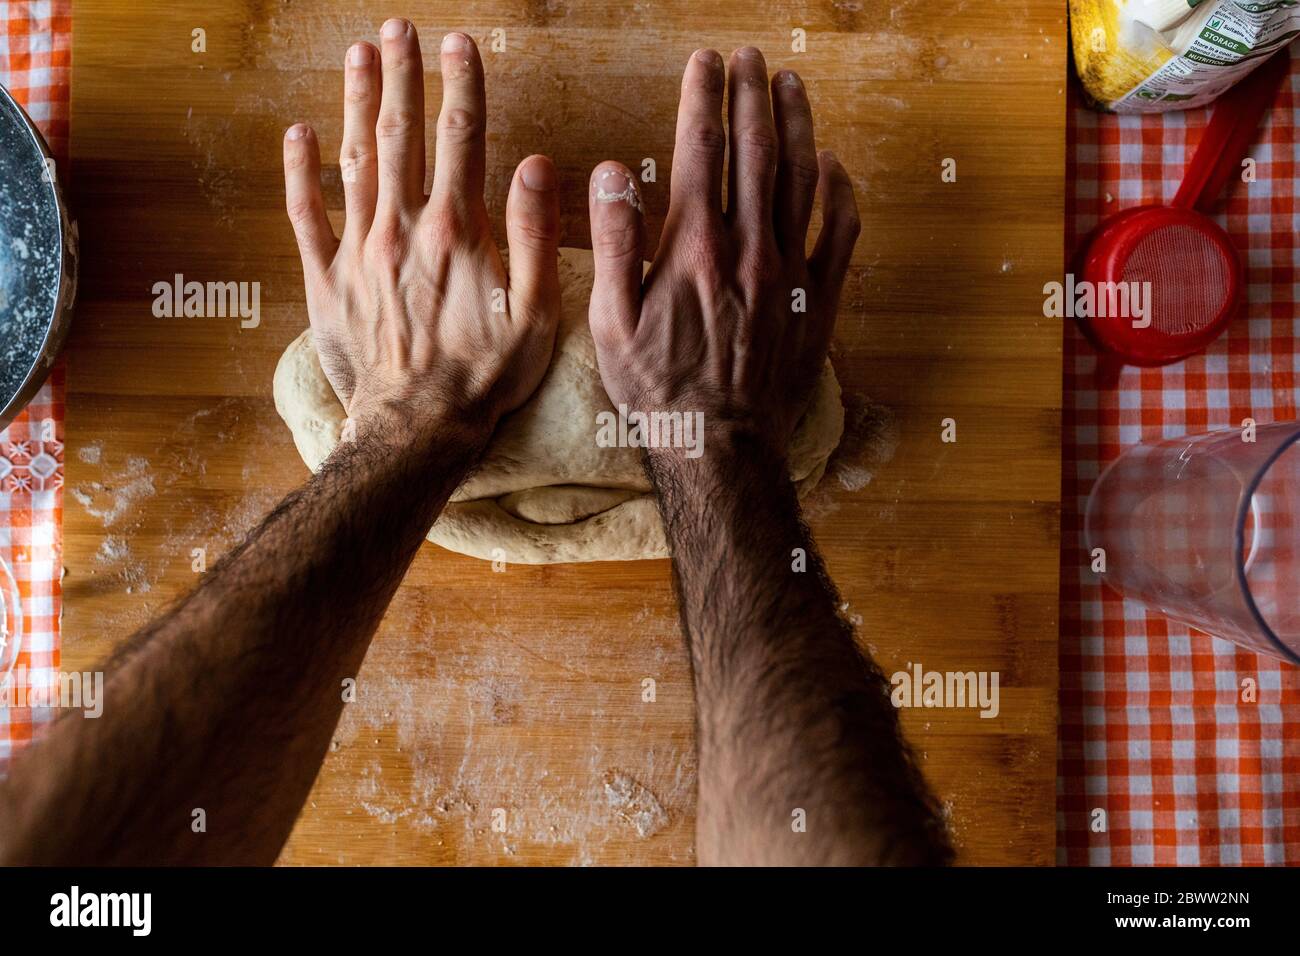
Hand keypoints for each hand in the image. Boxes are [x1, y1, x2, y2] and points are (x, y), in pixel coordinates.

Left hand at [283, 20, 560, 439]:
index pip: (461, 139)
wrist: (417, 429)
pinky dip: (302, 172)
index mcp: (457, 231)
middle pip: (402, 135)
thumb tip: (535, 163)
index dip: (462, 86)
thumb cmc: (484, 377)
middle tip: (398, 28)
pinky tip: (301, 134)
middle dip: (402, 76)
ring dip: (358, 103)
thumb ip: (533, 233)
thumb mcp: (537, 313)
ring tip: (359, 55)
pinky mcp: (328, 282)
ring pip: (356, 160)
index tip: (460, 44)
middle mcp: (402, 228)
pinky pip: (306, 215)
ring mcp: (359, 252)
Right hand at [586, 48, 858, 459]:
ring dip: (797, 124)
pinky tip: (833, 165)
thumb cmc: (657, 387)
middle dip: (752, 93)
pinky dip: (840, 192)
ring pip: (801, 178)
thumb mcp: (611, 319)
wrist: (720, 444)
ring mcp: (790, 272)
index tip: (704, 62)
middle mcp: (748, 247)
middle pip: (756, 149)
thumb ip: (613, 240)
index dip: (703, 96)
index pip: (700, 148)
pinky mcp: (818, 301)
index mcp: (693, 244)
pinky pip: (840, 233)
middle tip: (750, 56)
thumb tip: (612, 172)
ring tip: (791, 85)